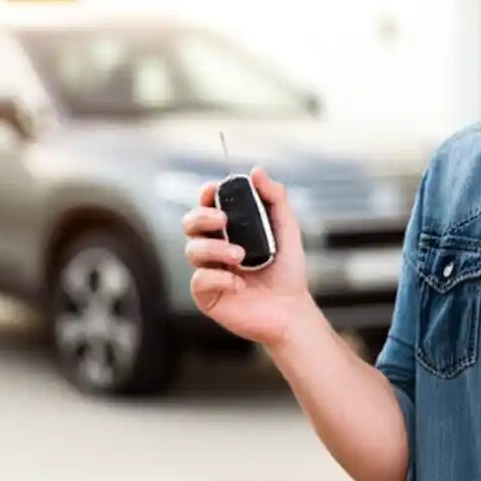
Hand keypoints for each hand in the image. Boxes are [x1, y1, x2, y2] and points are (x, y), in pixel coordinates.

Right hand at [182, 167, 313, 348]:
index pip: (207, 205)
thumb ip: (275, 199)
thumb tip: (257, 170)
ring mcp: (208, 271)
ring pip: (192, 250)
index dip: (206, 195)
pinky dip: (219, 278)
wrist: (291, 310)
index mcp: (230, 230)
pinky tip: (239, 285)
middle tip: (223, 221)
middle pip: (190, 224)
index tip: (213, 189)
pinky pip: (199, 279)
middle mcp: (214, 248)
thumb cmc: (287, 271)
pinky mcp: (206, 295)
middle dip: (201, 217)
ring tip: (241, 257)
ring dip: (215, 249)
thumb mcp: (287, 229)